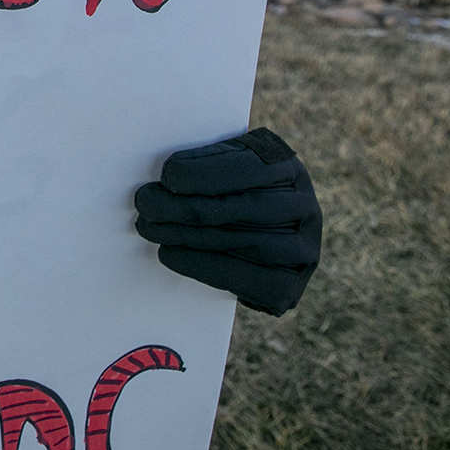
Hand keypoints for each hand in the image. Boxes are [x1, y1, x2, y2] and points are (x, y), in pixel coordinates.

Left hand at [135, 127, 320, 314]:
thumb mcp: (221, 166)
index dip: (209, 172)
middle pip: (242, 207)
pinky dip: (203, 266)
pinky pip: (247, 279)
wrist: (249, 247)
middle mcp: (304, 206)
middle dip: (186, 206)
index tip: (169, 177)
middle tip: (145, 203)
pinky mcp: (289, 285)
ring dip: (185, 236)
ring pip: (241, 241)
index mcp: (286, 166)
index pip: (252, 166)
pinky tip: (170, 254)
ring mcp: (302, 249)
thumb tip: (165, 176)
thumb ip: (204, 164)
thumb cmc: (226, 195)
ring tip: (149, 228)